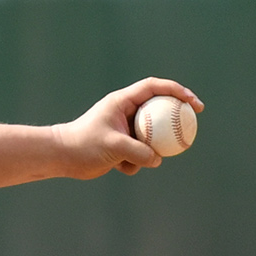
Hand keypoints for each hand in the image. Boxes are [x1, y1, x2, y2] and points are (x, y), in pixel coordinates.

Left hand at [51, 78, 203, 177]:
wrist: (62, 157)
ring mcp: (124, 128)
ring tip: (147, 158)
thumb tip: (158, 159)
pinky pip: (138, 152)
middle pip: (158, 109)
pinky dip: (135, 162)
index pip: (155, 88)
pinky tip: (121, 168)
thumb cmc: (83, 145)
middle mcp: (125, 111)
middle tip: (193, 126)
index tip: (193, 104)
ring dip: (152, 148)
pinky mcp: (121, 144)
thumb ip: (137, 151)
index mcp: (122, 101)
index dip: (178, 91)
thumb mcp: (112, 147)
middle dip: (176, 117)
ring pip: (150, 134)